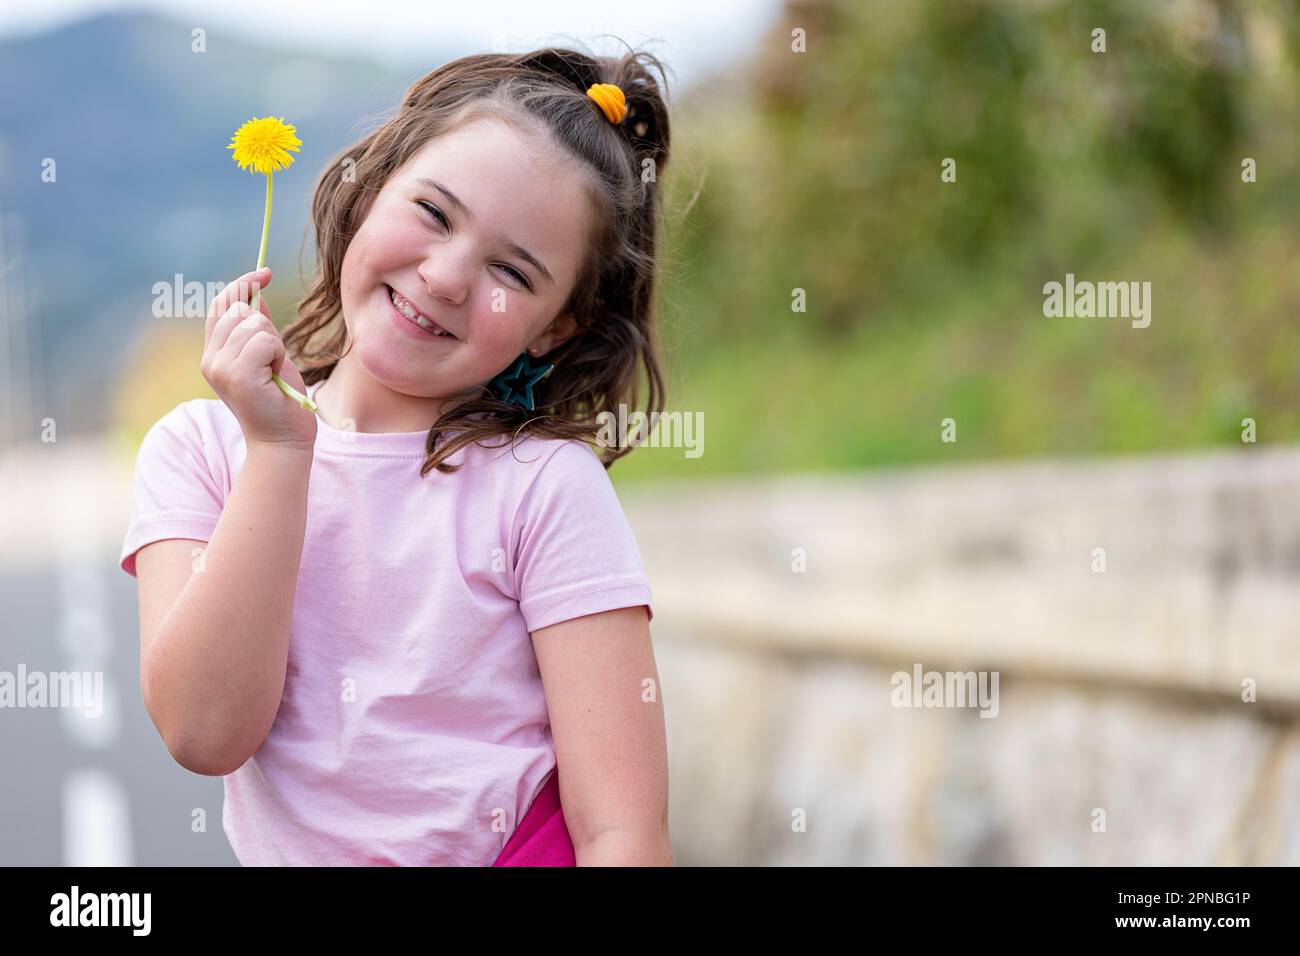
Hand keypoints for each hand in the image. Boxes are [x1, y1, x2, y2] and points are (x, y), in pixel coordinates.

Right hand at [202, 267, 315, 449]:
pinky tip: (275, 376)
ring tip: (273, 372)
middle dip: (266, 326)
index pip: (222, 305)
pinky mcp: (235, 374)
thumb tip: (257, 294)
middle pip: (240, 310)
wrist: (284, 441)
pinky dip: (277, 353)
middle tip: (274, 360)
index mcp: (214, 353)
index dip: (243, 284)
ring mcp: (219, 366)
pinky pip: (263, 339)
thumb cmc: (281, 402)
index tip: (266, 273)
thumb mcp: (271, 358)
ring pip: (253, 323)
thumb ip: (260, 329)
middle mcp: (210, 359)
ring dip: (274, 343)